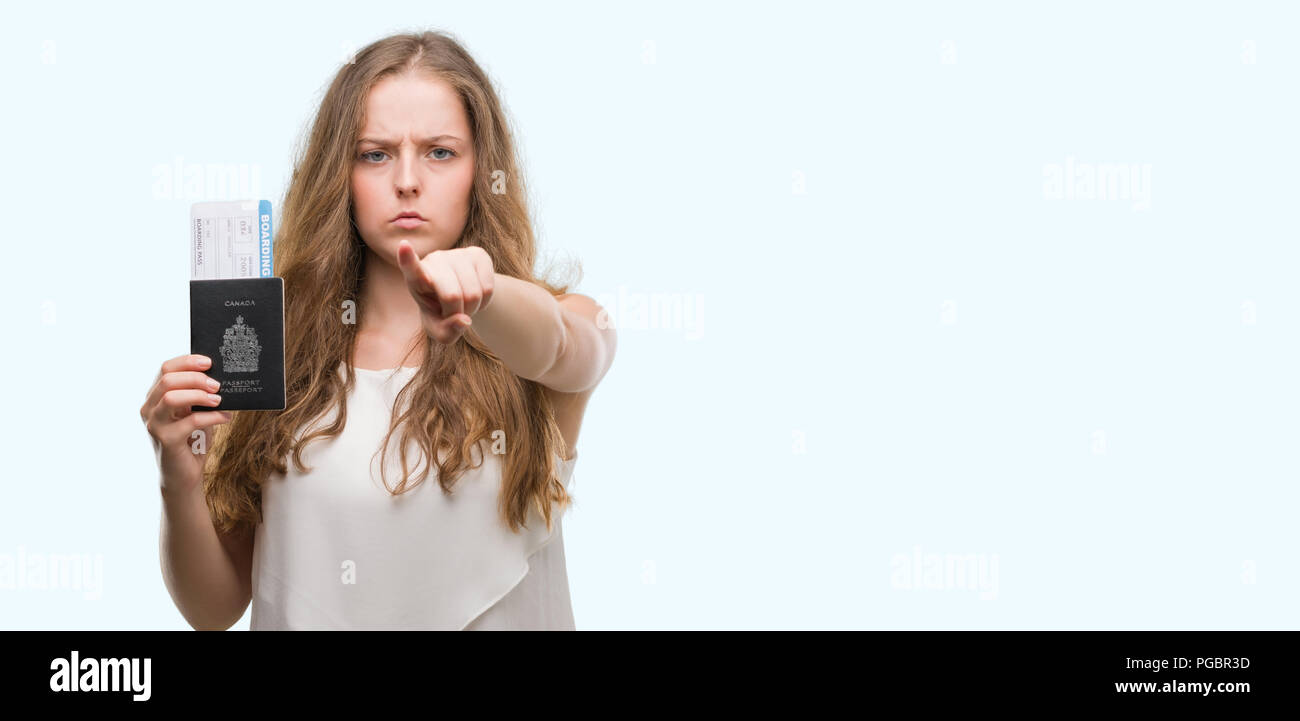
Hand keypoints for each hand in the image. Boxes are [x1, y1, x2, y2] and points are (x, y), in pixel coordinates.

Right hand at [141, 354, 233, 493]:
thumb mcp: (195, 411)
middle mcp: (149, 408)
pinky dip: (211, 417)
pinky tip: (225, 417)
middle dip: (196, 378)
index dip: (187, 362)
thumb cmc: (192, 440)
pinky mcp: (165, 440)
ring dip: (199, 395)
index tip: (209, 362)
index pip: (165, 369)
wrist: (184, 475)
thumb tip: (219, 377)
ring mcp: (155, 424)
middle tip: (217, 385)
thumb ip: (199, 394)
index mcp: (155, 397)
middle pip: (167, 380)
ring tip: (218, 400)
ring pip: (171, 397)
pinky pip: (190, 421)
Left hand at [397, 240, 494, 343]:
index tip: (404, 245)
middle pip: (452, 296)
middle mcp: (435, 260)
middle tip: (454, 314)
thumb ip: (446, 332)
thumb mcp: (439, 330)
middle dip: (457, 313)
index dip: (408, 258)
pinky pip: (488, 288)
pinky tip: (478, 295)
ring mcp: (457, 254)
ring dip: (473, 308)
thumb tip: (463, 321)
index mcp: (416, 278)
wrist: (463, 295)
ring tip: (465, 304)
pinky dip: (486, 301)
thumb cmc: (442, 314)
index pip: (411, 268)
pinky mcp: (478, 254)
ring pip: (473, 294)